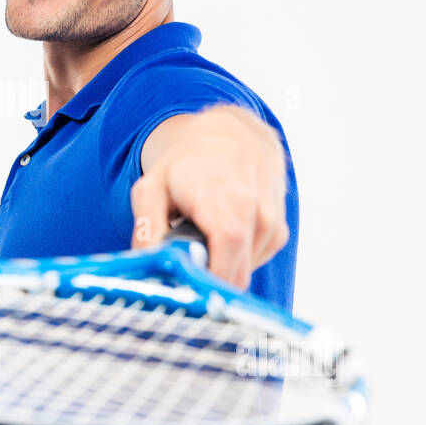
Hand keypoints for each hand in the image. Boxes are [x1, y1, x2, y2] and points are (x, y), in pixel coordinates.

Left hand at [129, 104, 288, 288]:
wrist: (232, 135)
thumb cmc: (188, 163)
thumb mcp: (152, 188)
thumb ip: (147, 229)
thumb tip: (147, 266)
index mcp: (224, 203)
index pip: (226, 266)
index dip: (207, 286)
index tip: (185, 289)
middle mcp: (257, 214)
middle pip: (236, 278)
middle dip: (208, 281)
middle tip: (185, 262)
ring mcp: (272, 224)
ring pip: (243, 274)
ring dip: (220, 266)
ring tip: (203, 237)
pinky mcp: (279, 232)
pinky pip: (253, 263)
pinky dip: (234, 258)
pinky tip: (222, 234)